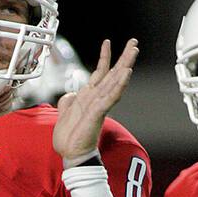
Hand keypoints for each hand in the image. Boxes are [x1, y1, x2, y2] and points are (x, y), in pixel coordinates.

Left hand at [52, 38, 138, 163]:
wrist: (70, 153)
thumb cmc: (69, 137)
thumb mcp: (64, 113)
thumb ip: (68, 101)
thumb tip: (70, 93)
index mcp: (89, 96)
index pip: (99, 73)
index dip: (104, 58)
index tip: (107, 42)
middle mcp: (97, 98)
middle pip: (113, 74)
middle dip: (123, 58)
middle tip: (134, 42)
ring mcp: (99, 105)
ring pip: (115, 82)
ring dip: (124, 66)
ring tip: (133, 53)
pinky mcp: (98, 113)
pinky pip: (110, 97)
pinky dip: (118, 86)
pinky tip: (126, 74)